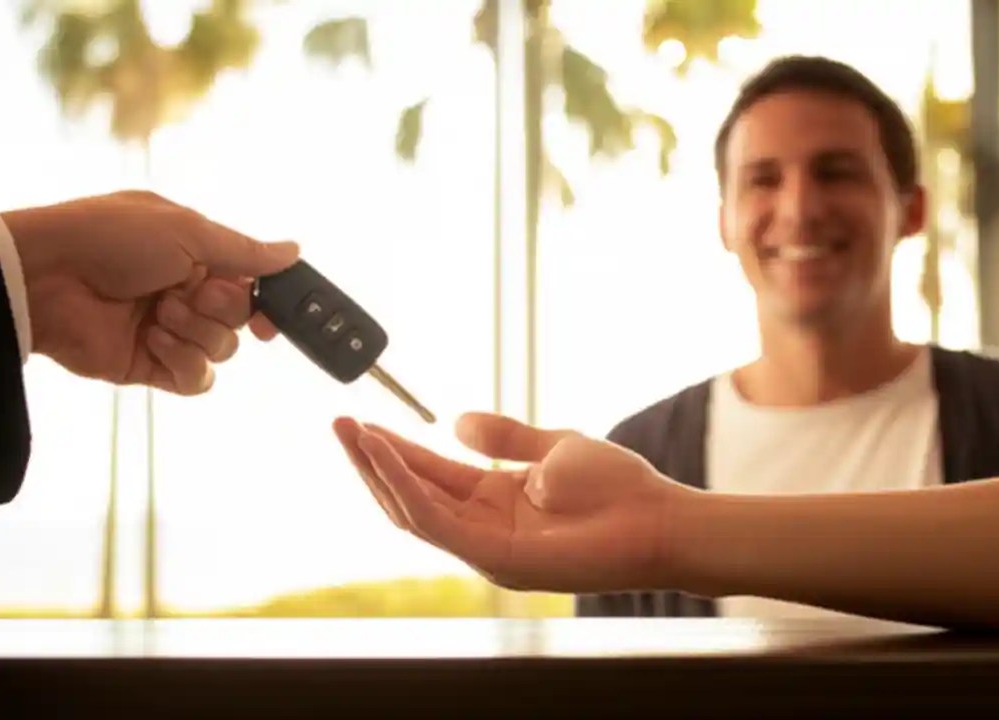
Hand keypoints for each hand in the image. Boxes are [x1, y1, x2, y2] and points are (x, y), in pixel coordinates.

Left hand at [2, 190, 298, 394]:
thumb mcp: (185, 231)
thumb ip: (243, 250)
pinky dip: (182, 361)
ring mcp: (167, 331)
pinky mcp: (148, 365)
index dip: (267, 300)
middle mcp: (185, 292)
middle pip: (240, 318)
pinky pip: (194, 379)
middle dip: (221, 307)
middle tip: (189, 291)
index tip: (275, 314)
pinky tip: (154, 340)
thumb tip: (293, 251)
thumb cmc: (108, 238)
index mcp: (194, 253)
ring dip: (196, 331)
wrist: (44, 278)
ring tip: (158, 313)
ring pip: (221, 350)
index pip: (250, 282)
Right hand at [332, 412, 700, 592]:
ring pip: (411, 509)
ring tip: (348, 431)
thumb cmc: (618, 488)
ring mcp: (484, 547)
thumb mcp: (552, 446)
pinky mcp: (493, 557)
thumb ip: (503, 436)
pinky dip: (403, 484)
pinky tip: (383, 452)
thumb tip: (454, 420)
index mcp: (493, 502)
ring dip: (376, 470)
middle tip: (338, 422)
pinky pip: (433, 519)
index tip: (361, 421)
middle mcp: (480, 528)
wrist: (659, 520)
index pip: (428, 475)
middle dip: (370, 459)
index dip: (392, 449)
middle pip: (409, 494)